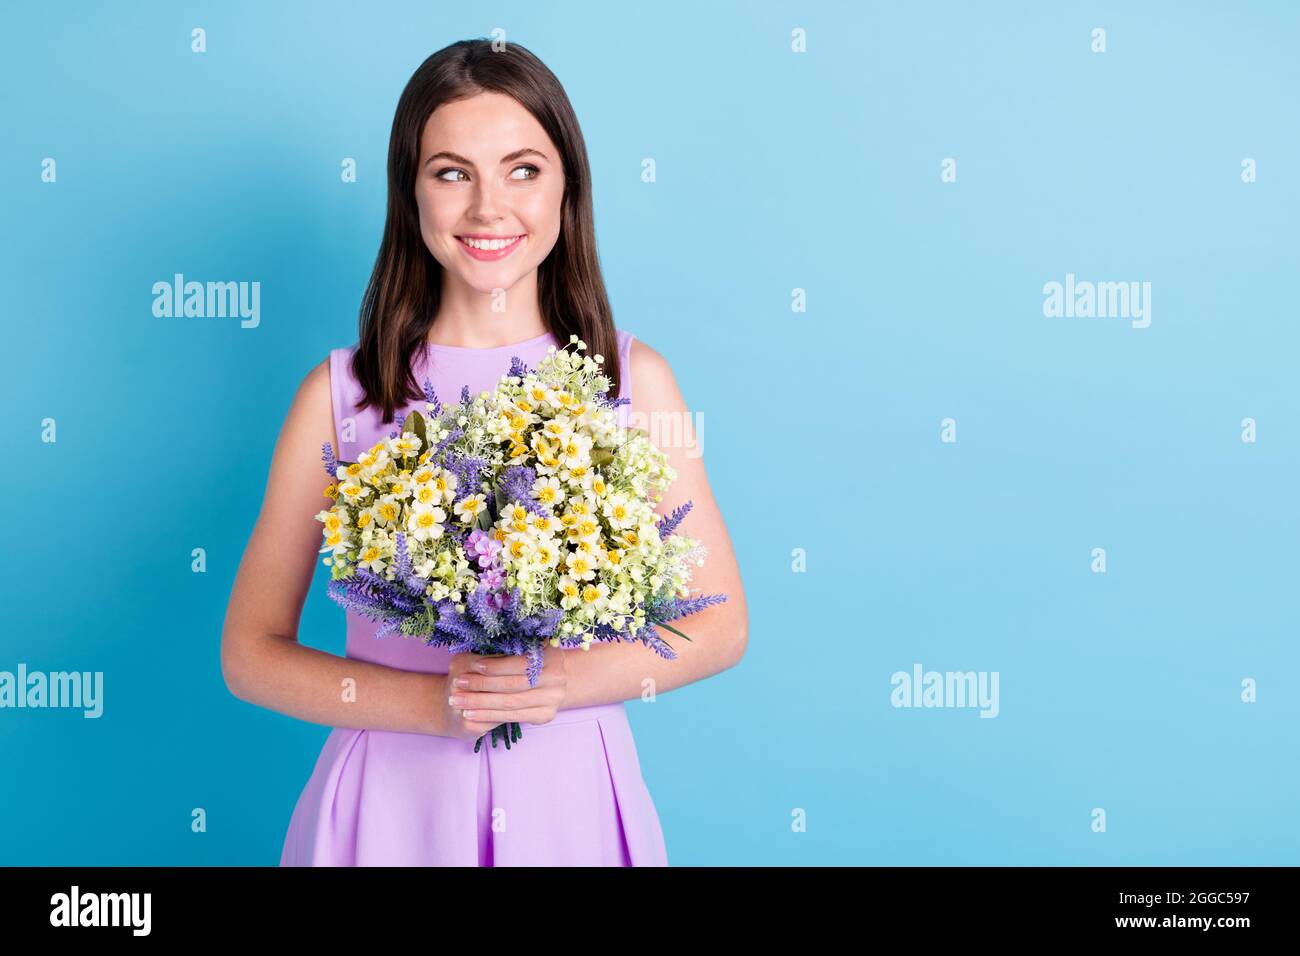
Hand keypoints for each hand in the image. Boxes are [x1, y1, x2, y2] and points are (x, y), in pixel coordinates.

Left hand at [439, 643, 568, 741]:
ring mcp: (554, 699)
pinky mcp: (545, 715)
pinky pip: (512, 717)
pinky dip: (488, 715)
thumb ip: (501, 651)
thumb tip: (474, 659)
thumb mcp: (517, 648)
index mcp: (552, 655)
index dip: (496, 666)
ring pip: (510, 703)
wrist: (547, 678)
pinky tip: (470, 714)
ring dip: (480, 703)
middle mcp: (557, 678)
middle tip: (458, 685)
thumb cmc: (524, 659)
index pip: (519, 663)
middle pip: (513, 685)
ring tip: (457, 701)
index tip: (473, 666)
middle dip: (482, 685)